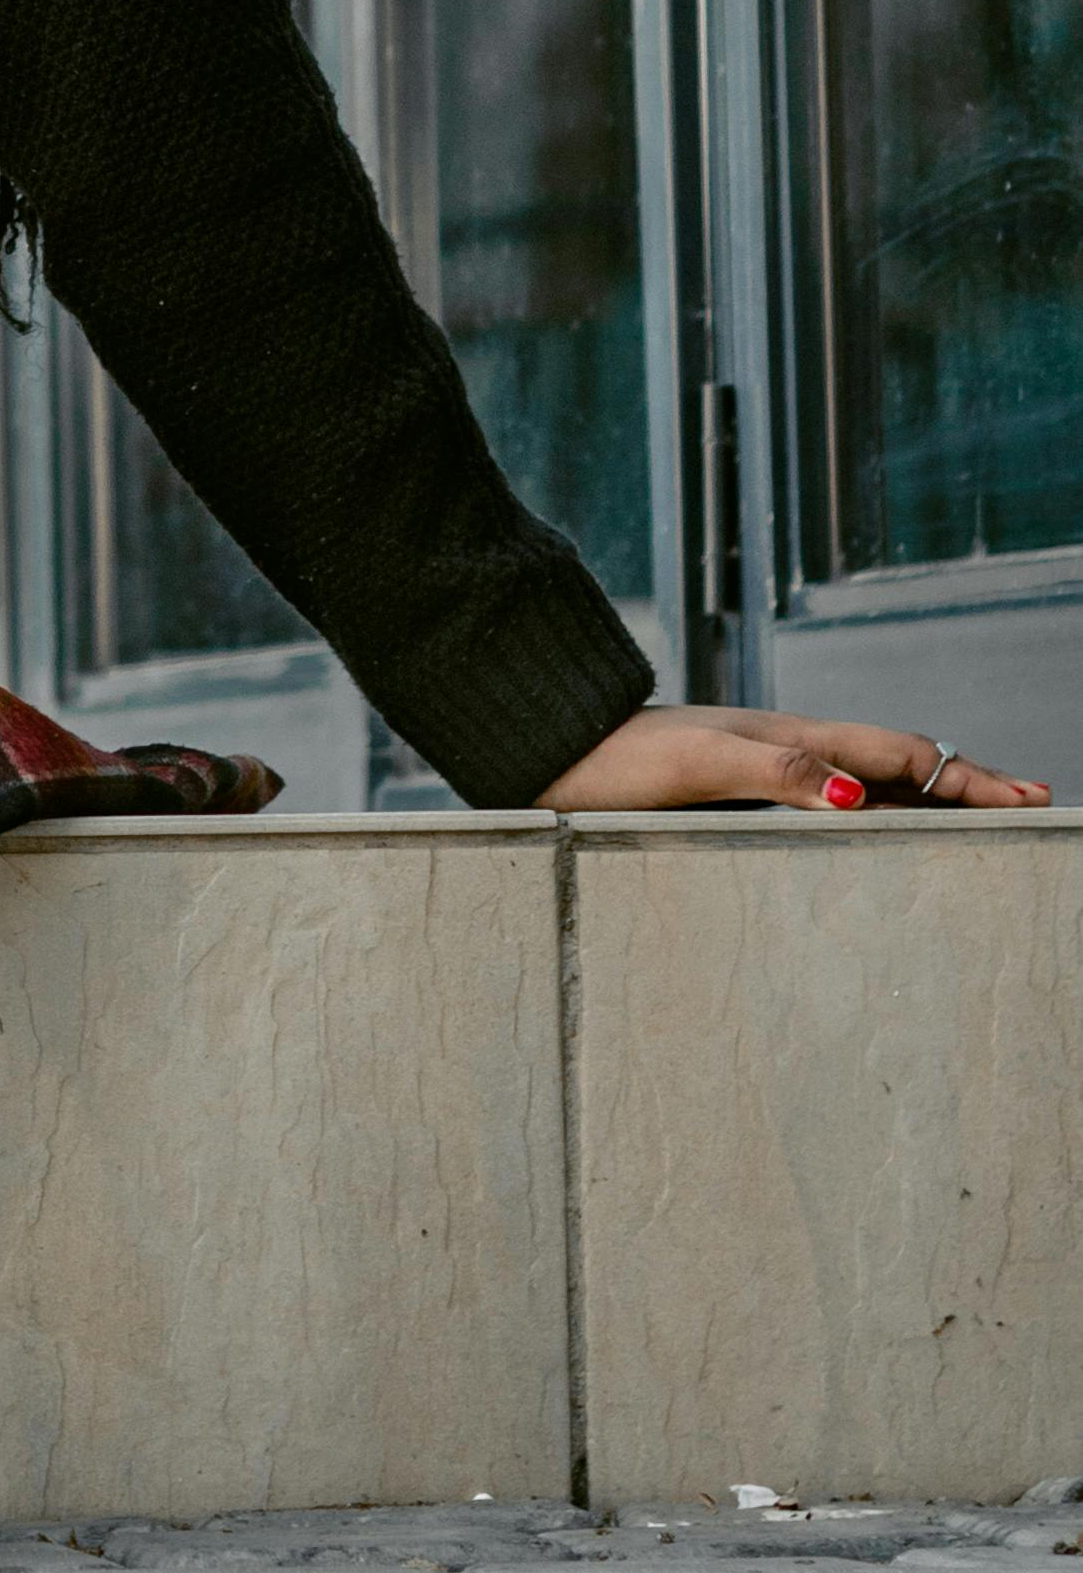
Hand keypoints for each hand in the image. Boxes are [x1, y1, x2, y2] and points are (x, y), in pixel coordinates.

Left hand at [539, 704, 1049, 812]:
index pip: (899, 757)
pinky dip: (872, 815)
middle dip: (963, 785)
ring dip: (924, 801)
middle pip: (895, 767)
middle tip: (1027, 805)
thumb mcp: (699, 765)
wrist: (544, 749)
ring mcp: (760, 768)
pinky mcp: (730, 791)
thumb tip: (855, 797)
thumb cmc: (615, 761)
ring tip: (971, 821)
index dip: (965, 778)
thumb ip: (778, 773)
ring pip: (864, 784)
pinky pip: (825, 802)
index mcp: (789, 740)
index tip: (1028, 798)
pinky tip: (873, 833)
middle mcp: (784, 750)